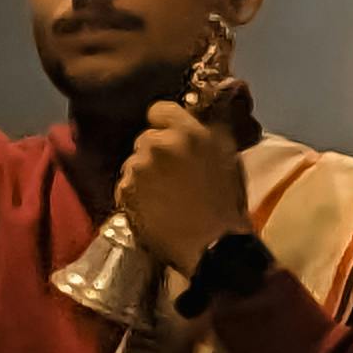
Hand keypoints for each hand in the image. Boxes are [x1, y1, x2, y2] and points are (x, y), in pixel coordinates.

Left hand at [120, 97, 251, 274]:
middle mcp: (158, 144)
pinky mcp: (125, 191)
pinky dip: (136, 192)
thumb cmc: (226, 202)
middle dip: (158, 151)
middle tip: (175, 173)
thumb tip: (203, 107)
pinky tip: (155, 206)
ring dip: (147, 173)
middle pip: (146, 137)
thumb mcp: (228, 155)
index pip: (160, 109)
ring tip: (166, 194)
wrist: (211, 245)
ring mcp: (138, 168)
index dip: (166, 123)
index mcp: (187, 132)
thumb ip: (209, 128)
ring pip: (135, 161)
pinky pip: (127, 183)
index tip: (173, 137)